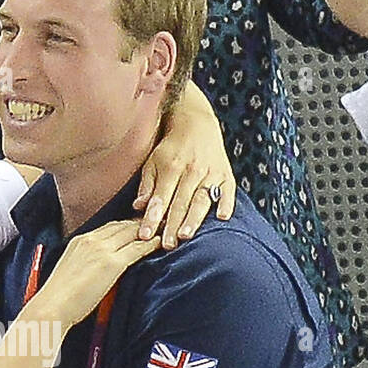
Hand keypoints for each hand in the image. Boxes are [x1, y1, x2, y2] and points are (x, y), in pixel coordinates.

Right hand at [34, 221, 161, 326]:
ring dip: (150, 230)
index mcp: (80, 240)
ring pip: (132, 232)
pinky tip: (160, 243)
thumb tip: (99, 270)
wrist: (52, 306)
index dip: (128, 225)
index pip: (110, 226)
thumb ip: (87, 264)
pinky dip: (151, 244)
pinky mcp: (112, 264)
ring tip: (166, 229)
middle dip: (142, 223)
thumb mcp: (72, 271)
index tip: (140, 227)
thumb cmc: (59, 298)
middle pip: (123, 225)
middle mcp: (91, 239)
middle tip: (160, 222)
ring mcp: (102, 250)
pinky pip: (137, 249)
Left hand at [134, 88, 234, 247]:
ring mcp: (211, 172)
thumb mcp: (153, 162)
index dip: (152, 217)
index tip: (144, 235)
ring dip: (194, 218)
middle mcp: (192, 170)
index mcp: (171, 167)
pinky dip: (226, 204)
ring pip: (202, 199)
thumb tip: (138, 207)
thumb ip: (147, 185)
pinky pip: (228, 191)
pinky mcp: (226, 174)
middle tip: (166, 245)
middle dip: (172, 224)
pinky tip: (221, 218)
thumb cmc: (171, 148)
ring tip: (186, 235)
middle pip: (181, 202)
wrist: (196, 123)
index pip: (160, 197)